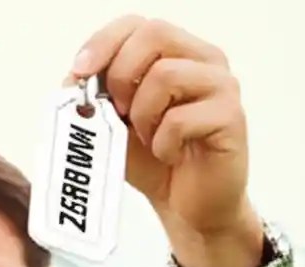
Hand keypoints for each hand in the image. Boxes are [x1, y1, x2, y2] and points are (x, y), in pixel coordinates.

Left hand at [70, 16, 260, 251]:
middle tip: (118, 112)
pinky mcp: (231, 117)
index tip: (80, 72)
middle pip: (155, 34)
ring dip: (142, 115)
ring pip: (166, 75)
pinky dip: (162, 143)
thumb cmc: (151, 158)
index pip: (137, 24)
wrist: (186, 204)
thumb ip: (94, 96)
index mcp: (175, 53)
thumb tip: (74, 78)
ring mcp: (221, 86)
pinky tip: (170, 154)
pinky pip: (180, 119)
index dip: (103, 42)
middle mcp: (203, 60)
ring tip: (148, 138)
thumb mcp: (111, 124)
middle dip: (121, 75)